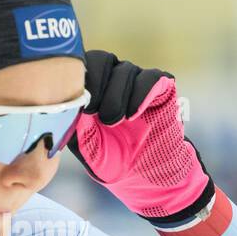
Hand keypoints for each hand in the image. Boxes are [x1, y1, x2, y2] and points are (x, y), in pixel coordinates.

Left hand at [67, 50, 212, 222]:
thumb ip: (77, 123)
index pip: (83, 64)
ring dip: (117, 97)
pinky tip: (134, 115)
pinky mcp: (162, 88)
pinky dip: (140, 94)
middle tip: (95, 113)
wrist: (145, 176)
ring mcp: (138, 82)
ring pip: (126, 69)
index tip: (80, 106)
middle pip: (102, 59)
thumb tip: (74, 100)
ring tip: (115, 122)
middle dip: (97, 85)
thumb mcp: (86, 145)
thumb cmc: (111, 160)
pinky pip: (151, 77)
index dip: (80, 78)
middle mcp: (114, 80)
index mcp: (93, 88)